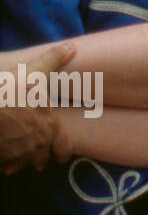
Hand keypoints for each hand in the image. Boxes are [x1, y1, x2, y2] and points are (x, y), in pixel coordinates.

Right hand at [0, 41, 75, 174]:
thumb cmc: (8, 91)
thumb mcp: (32, 72)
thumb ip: (53, 60)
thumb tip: (72, 47)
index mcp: (49, 127)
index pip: (63, 148)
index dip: (62, 152)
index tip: (61, 155)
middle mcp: (36, 145)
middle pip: (42, 160)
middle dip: (40, 157)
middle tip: (37, 155)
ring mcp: (16, 155)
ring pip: (23, 165)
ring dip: (22, 161)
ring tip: (18, 155)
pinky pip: (5, 167)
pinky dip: (5, 164)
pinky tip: (3, 157)